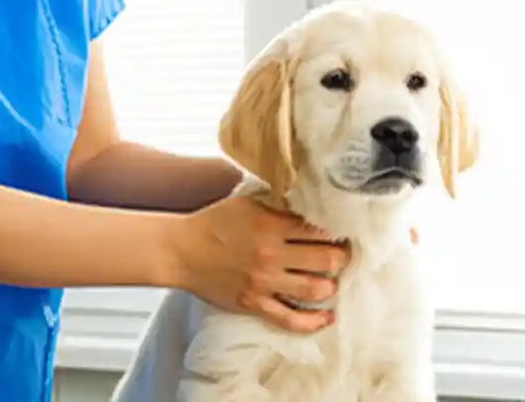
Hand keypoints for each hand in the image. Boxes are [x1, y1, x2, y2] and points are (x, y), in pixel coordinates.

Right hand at [167, 196, 349, 332]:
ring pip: (315, 290)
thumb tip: (310, 208)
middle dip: (342, 258)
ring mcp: (263, 283)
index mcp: (270, 225)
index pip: (319, 229)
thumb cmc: (213, 223)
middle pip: (326, 260)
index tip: (342, 233)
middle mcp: (270, 255)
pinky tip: (327, 316)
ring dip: (331, 286)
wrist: (181, 250)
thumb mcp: (247, 203)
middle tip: (343, 257)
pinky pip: (291, 320)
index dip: (337, 232)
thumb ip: (278, 207)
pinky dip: (314, 321)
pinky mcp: (254, 304)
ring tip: (332, 281)